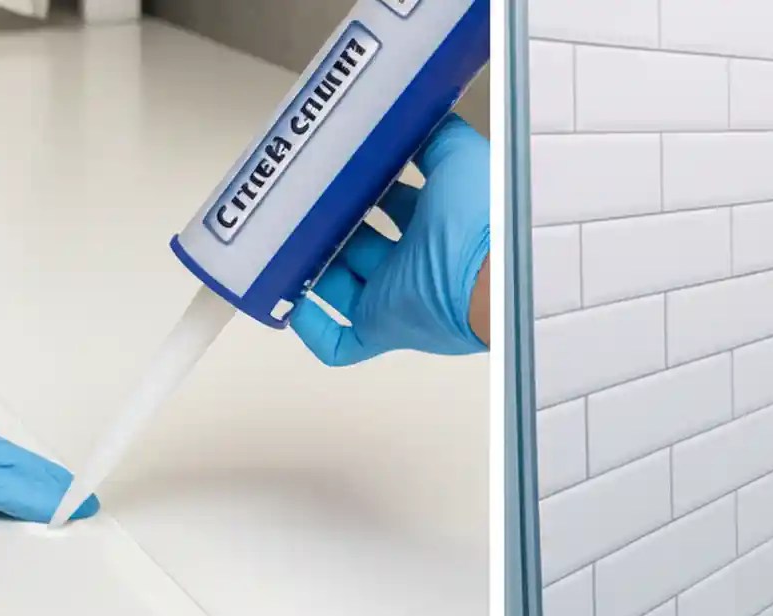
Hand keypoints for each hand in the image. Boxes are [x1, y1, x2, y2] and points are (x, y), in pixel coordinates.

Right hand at [291, 113, 489, 364]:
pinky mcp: (380, 329)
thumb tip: (412, 117)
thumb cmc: (481, 213)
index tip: (338, 168)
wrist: (490, 272)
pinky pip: (339, 342)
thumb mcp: (459, 155)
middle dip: (334, 222)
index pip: (398, 204)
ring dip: (313, 266)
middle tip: (303, 197)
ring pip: (343, 286)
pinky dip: (312, 326)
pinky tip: (290, 300)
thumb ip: (434, 135)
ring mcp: (396, 299)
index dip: (368, 186)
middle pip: (364, 244)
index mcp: (439, 223)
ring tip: (282, 236)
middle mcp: (417, 262)